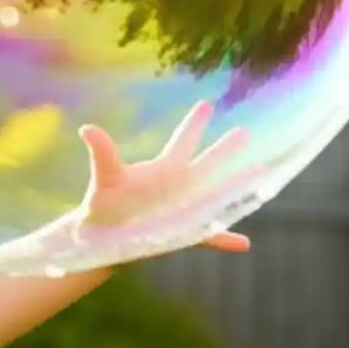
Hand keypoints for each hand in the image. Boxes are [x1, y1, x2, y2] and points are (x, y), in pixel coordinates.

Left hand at [77, 100, 252, 253]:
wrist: (102, 237)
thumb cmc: (103, 203)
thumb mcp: (106, 177)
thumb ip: (102, 153)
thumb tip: (86, 128)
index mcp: (164, 169)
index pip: (183, 141)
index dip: (195, 123)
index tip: (206, 104)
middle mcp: (179, 186)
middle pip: (209, 163)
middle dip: (226, 149)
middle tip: (245, 131)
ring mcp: (185, 210)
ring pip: (218, 196)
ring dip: (238, 187)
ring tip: (262, 172)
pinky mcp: (184, 234)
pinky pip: (210, 237)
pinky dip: (225, 239)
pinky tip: (244, 243)